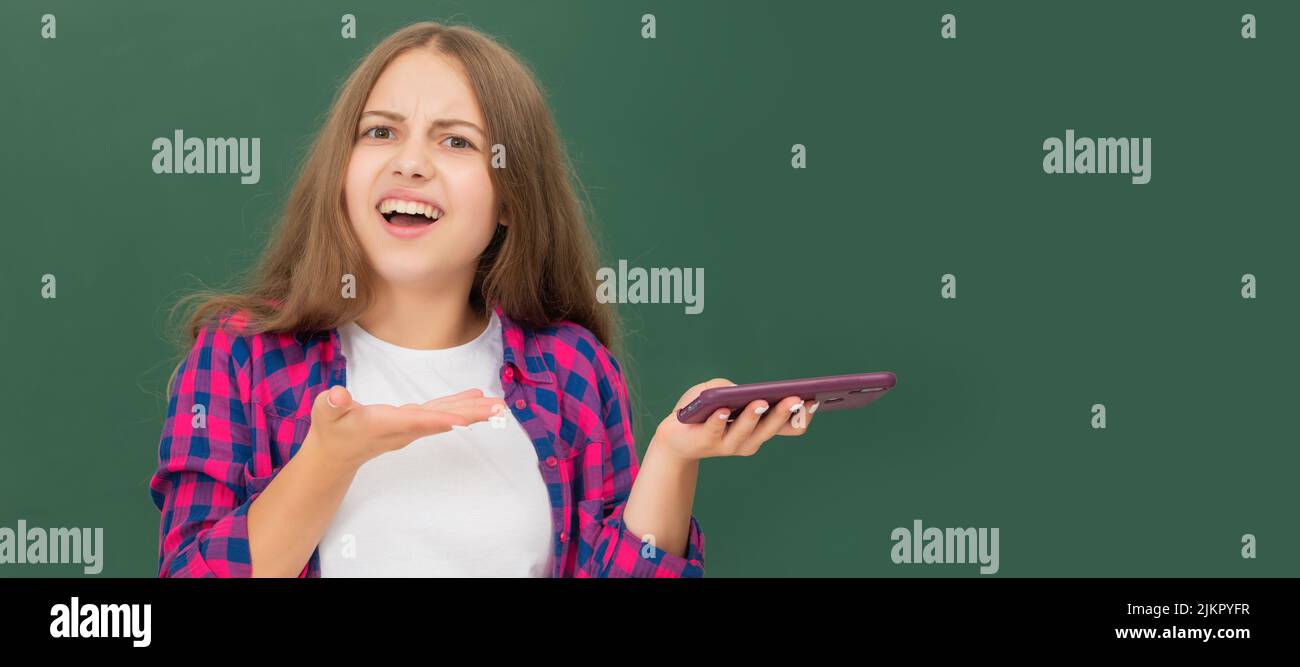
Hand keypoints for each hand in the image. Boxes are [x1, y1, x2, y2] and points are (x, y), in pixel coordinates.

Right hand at [306, 385, 508, 468]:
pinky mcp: (412, 421)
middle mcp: (405, 428)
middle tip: (500, 410)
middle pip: (443, 420)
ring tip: (499, 405)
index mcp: (387, 424)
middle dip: (472, 415)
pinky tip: (475, 398)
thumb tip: (337, 395)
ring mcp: (411, 426)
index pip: (417, 422)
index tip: (464, 420)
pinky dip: (458, 405)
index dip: (440, 420)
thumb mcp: (326, 412)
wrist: (336, 453)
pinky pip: (441, 412)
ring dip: (473, 411)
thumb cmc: (331, 429)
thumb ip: (332, 404)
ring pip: (446, 416)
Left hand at [651, 378, 818, 461]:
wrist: (676, 438)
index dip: (802, 417)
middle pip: (770, 428)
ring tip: (760, 402)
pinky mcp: (705, 442)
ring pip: (744, 431)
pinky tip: (723, 410)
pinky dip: (719, 420)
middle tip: (795, 399)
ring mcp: (728, 444)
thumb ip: (728, 386)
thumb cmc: (703, 411)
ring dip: (753, 416)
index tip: (814, 402)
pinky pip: (714, 430)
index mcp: (760, 429)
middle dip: (782, 412)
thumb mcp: (717, 391)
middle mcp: (749, 441)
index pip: (788, 427)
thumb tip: (734, 392)